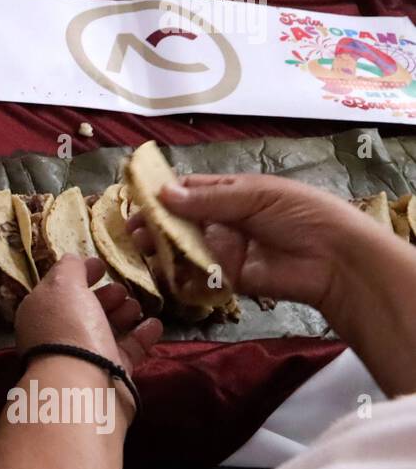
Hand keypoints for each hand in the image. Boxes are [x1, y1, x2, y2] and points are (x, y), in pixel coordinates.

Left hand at [15, 255, 161, 374]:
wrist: (83, 388)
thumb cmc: (69, 329)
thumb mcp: (64, 286)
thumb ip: (69, 269)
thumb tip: (73, 259)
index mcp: (41, 313)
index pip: (58, 289)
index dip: (78, 275)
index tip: (101, 266)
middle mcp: (59, 334)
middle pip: (84, 310)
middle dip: (103, 296)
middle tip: (121, 289)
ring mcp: (84, 356)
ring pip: (106, 330)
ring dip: (123, 313)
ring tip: (136, 304)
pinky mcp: (111, 374)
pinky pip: (128, 350)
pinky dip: (142, 336)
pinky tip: (155, 323)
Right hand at [127, 174, 377, 310]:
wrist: (336, 259)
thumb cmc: (302, 214)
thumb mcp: (256, 196)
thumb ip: (208, 200)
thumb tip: (162, 196)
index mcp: (233, 193)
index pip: (189, 190)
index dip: (162, 193)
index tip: (135, 198)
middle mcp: (225, 221)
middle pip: (182, 221)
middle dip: (156, 224)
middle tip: (132, 230)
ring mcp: (227, 250)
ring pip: (186, 248)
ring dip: (163, 248)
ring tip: (142, 249)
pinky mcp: (230, 278)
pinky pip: (200, 276)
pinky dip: (181, 275)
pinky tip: (162, 271)